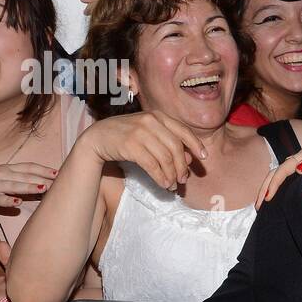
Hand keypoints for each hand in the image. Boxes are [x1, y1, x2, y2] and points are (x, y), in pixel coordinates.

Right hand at [0, 162, 58, 213]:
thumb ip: (14, 182)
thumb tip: (34, 186)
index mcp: (4, 170)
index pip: (28, 167)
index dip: (43, 169)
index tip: (59, 172)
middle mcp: (0, 174)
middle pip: (25, 175)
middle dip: (43, 178)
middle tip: (60, 181)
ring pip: (14, 185)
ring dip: (29, 186)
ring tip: (45, 188)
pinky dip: (7, 200)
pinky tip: (18, 203)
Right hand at [81, 110, 206, 190]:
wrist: (97, 138)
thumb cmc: (127, 137)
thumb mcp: (149, 134)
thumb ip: (167, 143)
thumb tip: (188, 159)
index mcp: (158, 116)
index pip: (183, 130)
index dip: (196, 145)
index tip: (203, 158)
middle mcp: (150, 121)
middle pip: (176, 147)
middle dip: (182, 166)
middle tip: (184, 179)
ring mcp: (140, 132)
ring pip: (165, 158)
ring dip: (172, 175)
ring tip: (173, 185)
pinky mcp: (130, 146)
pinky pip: (152, 165)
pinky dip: (160, 177)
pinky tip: (163, 184)